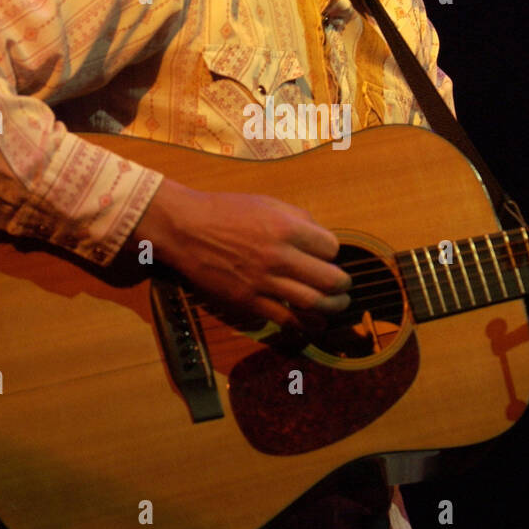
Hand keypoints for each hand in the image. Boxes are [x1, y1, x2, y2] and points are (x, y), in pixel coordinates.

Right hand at [130, 179, 351, 327]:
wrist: (185, 229)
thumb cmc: (225, 211)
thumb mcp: (266, 203)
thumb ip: (298, 217)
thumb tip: (321, 238)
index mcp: (286, 227)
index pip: (331, 248)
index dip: (332, 253)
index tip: (325, 256)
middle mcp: (279, 255)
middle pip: (330, 279)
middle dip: (342, 285)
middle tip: (343, 287)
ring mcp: (263, 281)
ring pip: (313, 303)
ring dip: (331, 308)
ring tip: (335, 307)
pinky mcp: (248, 301)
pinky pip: (285, 319)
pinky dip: (304, 325)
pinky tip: (312, 324)